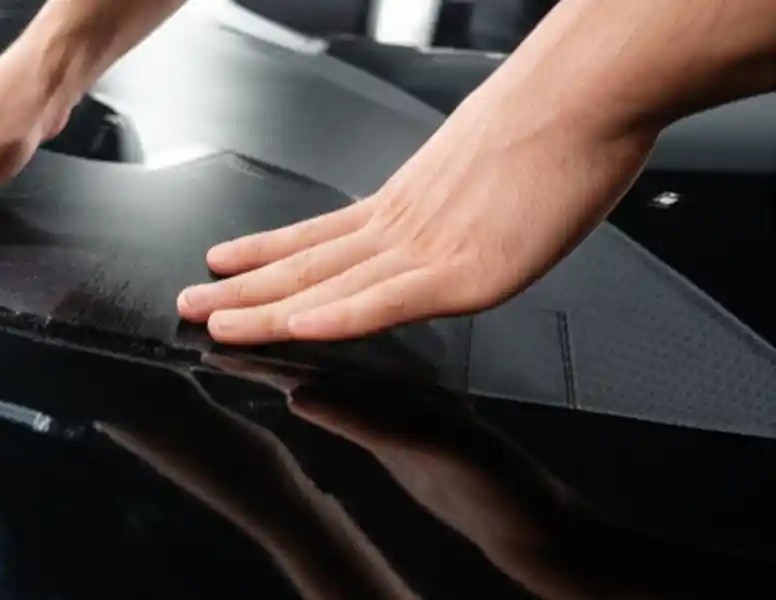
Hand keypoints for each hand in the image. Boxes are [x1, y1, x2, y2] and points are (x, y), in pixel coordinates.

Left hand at [177, 88, 657, 343]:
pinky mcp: (466, 270)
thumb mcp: (489, 166)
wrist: (594, 89)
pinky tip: (297, 325)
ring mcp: (430, 249)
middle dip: (245, 290)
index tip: (222, 263)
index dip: (266, 253)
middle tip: (189, 305)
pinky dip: (341, 316)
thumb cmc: (557, 122)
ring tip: (214, 322)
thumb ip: (459, 203)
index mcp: (410, 203)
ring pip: (332, 287)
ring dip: (268, 309)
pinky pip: (389, 300)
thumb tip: (459, 207)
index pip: (321, 236)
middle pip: (309, 265)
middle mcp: (405, 226)